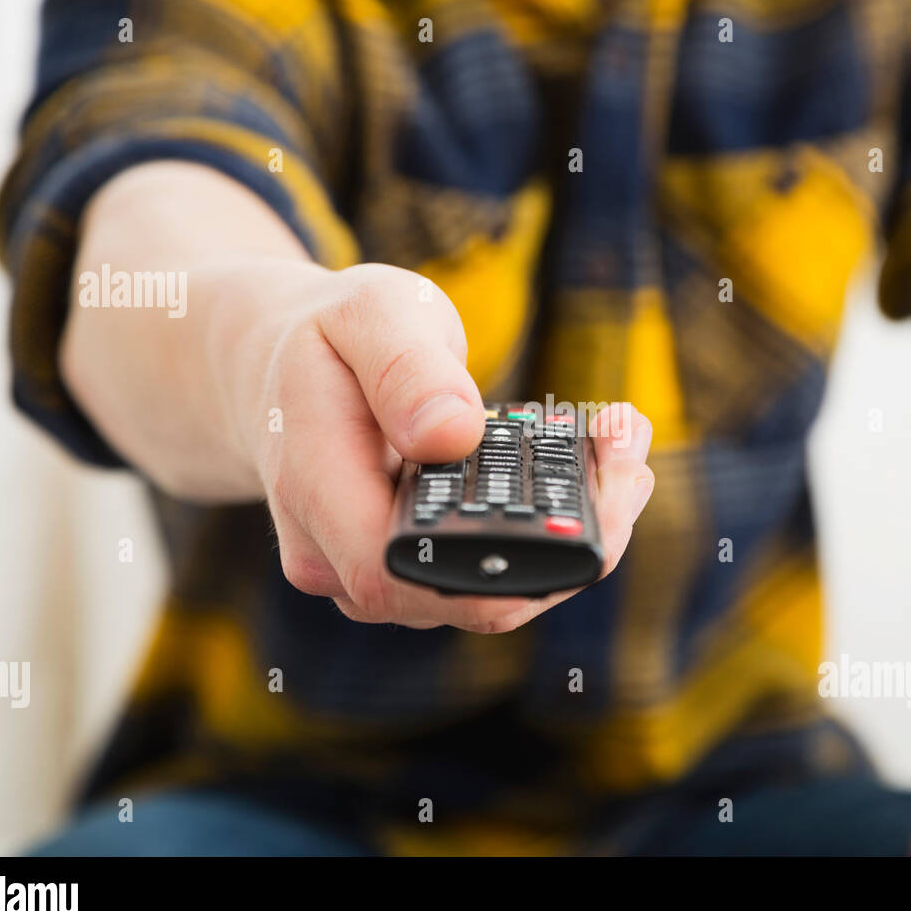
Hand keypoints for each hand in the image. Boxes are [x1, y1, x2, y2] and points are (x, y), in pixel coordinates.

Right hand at [220, 261, 654, 631]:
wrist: (281, 372)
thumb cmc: (330, 337)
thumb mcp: (368, 314)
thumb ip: (405, 368)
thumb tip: (455, 435)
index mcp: (313, 489)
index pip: (399, 569)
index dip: (507, 551)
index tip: (594, 478)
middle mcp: (336, 558)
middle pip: (468, 596)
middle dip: (569, 542)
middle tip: (630, 456)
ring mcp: (372, 578)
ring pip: (488, 595)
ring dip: (570, 540)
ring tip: (624, 455)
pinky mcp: (409, 576)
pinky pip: (487, 578)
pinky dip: (548, 537)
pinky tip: (594, 477)